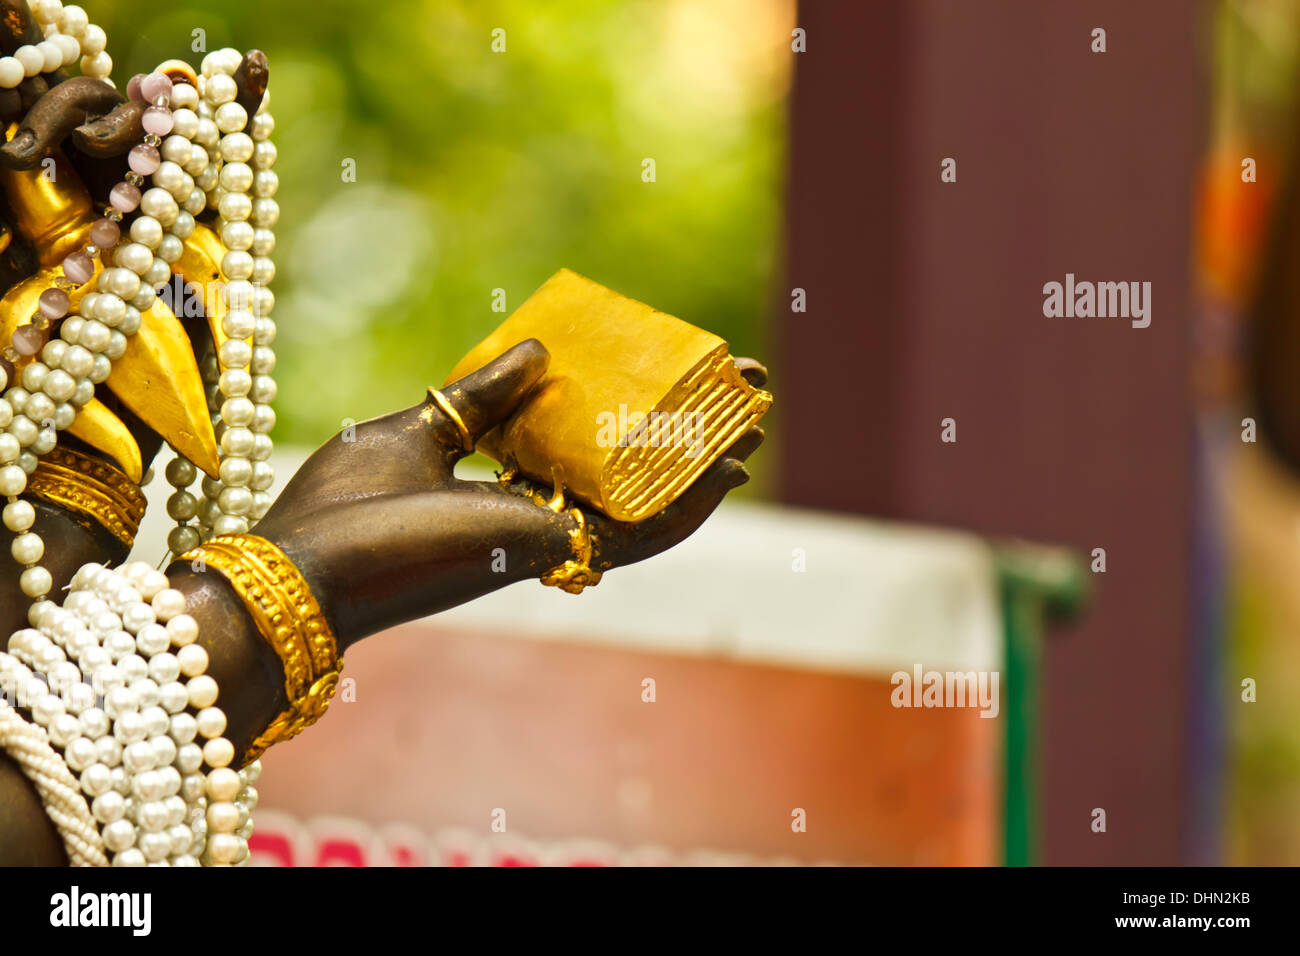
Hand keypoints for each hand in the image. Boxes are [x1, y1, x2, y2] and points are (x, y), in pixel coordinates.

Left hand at [253, 339, 765, 646]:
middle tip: (735, 389)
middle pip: (631, 472)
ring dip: (705, 463)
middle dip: (688, 431)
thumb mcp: (420, 428)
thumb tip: (540, 349)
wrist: (306, 567)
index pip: (588, 449)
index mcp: (502, 489)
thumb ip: (484, 398)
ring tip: (750, 418)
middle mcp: (536, 519)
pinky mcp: (554, 551)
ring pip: (649, 504)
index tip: (671, 370)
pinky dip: (688, 504)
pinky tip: (725, 468)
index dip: (635, 412)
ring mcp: (550, 541)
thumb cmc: (344, 507)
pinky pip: (638, 533)